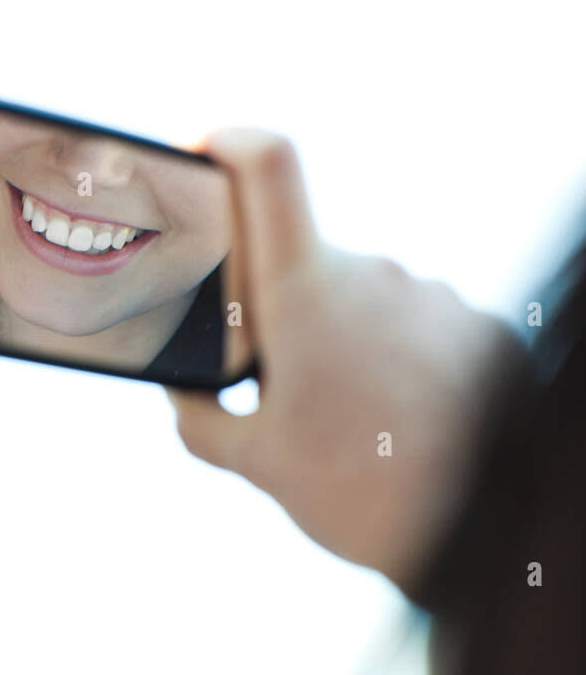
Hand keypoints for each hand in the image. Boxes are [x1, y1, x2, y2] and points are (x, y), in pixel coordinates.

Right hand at [167, 129, 522, 592]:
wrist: (489, 533)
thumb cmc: (360, 495)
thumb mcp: (255, 463)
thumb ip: (202, 416)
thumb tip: (184, 388)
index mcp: (305, 292)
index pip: (268, 164)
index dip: (226, 141)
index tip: (199, 154)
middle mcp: (374, 274)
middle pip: (302, 258)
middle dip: (275, 309)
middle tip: (272, 384)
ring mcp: (432, 297)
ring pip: (357, 297)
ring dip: (336, 340)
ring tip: (344, 421)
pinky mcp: (476, 328)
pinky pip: (410, 324)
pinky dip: (388, 359)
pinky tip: (392, 423)